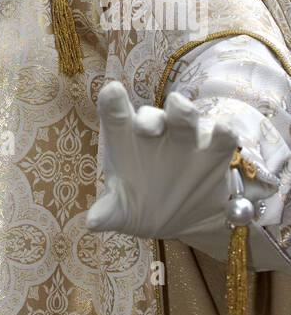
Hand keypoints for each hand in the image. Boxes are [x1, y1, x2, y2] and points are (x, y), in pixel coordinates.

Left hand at [86, 81, 271, 253]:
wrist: (180, 216)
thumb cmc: (138, 202)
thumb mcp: (122, 209)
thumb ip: (109, 211)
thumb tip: (92, 223)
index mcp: (125, 138)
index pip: (115, 114)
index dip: (113, 102)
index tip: (112, 92)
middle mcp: (155, 131)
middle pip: (151, 117)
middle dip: (149, 119)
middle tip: (144, 126)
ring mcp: (185, 137)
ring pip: (185, 117)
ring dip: (182, 112)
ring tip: (180, 108)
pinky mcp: (215, 151)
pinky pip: (222, 137)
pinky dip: (224, 132)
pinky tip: (224, 130)